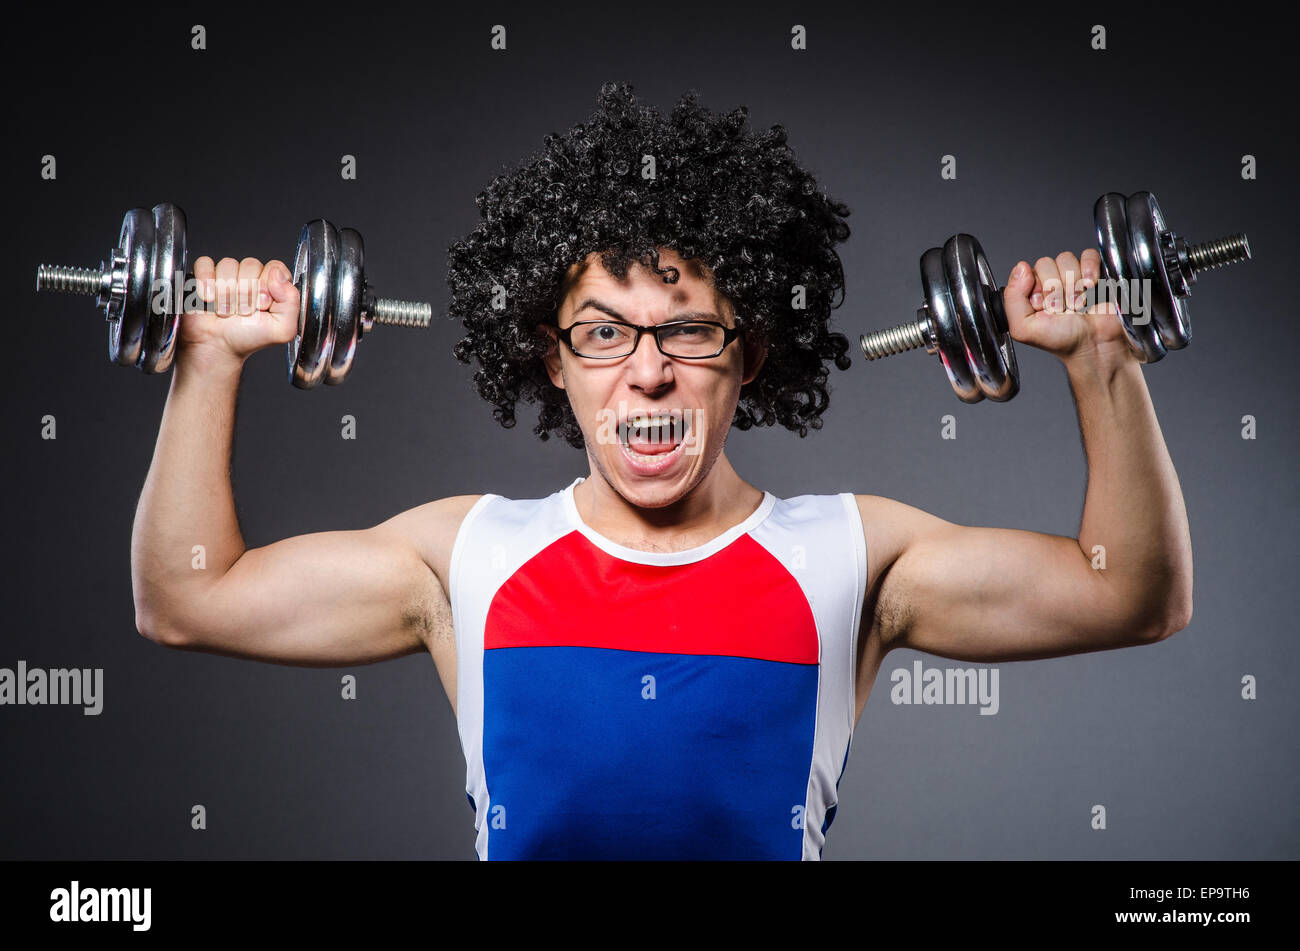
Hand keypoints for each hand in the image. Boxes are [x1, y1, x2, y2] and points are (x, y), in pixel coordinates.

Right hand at [179, 256, 299, 365]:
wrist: (218, 347)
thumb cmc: (249, 338)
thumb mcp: (282, 329)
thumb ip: (292, 302)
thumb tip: (279, 276)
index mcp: (274, 286)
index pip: (275, 268)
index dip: (267, 286)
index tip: (262, 305)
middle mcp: (253, 277)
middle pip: (251, 265)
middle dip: (246, 294)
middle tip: (244, 312)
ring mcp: (229, 274)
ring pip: (228, 265)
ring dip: (226, 293)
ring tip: (226, 311)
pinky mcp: (206, 275)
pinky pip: (205, 263)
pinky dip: (206, 281)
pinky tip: (209, 299)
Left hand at [1002, 249, 1131, 364]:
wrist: (1094, 345)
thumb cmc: (1061, 340)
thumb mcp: (1024, 328)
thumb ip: (1012, 299)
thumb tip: (1020, 268)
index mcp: (1029, 292)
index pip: (1026, 273)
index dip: (1037, 290)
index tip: (1043, 308)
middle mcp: (1048, 281)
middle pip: (1045, 264)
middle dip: (1056, 290)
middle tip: (1061, 309)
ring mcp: (1070, 275)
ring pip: (1066, 259)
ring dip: (1073, 285)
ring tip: (1077, 304)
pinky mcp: (1092, 271)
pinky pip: (1088, 255)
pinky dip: (1090, 270)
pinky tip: (1090, 286)